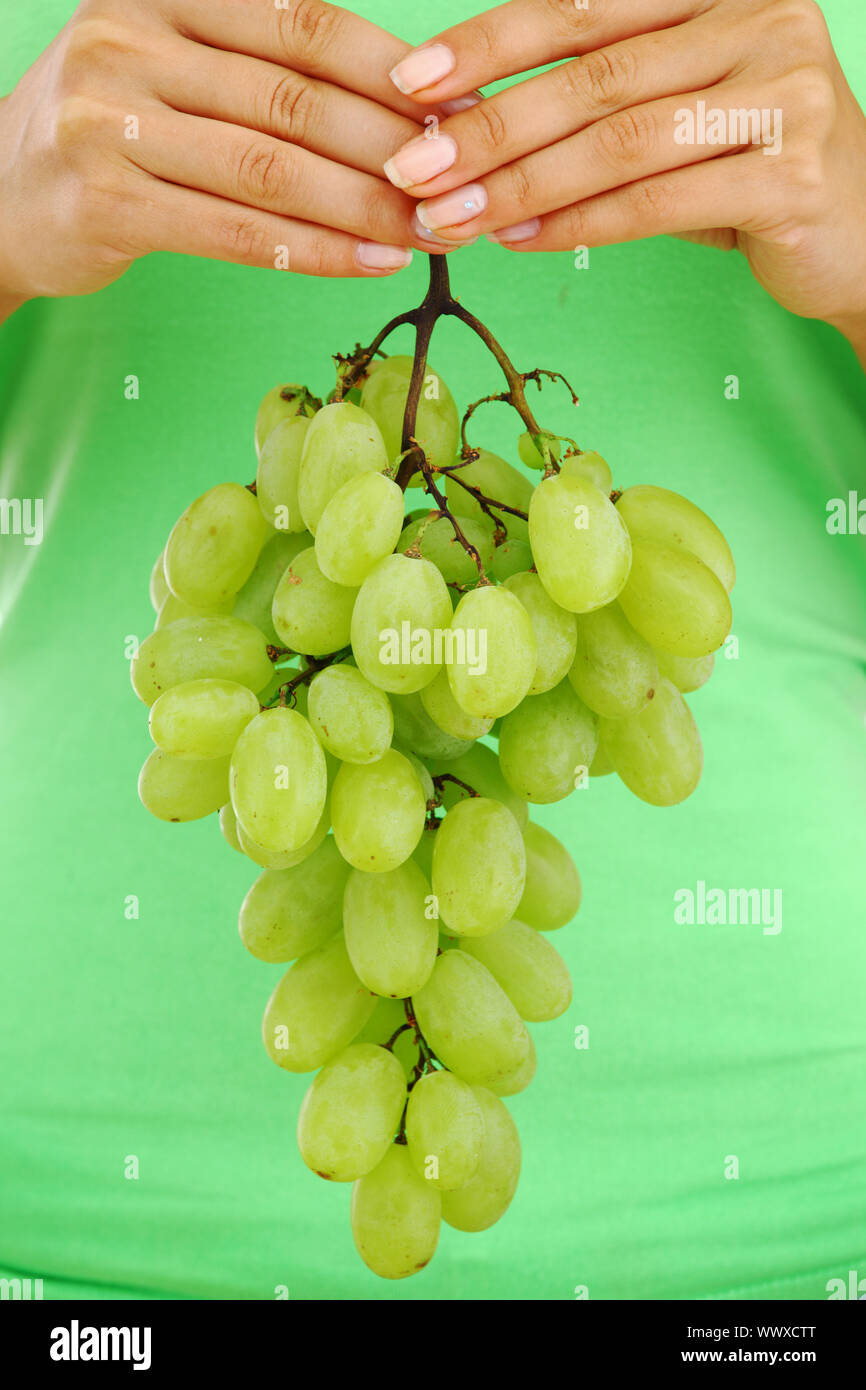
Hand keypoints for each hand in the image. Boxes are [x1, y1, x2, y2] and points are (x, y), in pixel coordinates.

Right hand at [0, 0, 469, 310]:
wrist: (6, 194)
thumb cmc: (119, 130)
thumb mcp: (176, 60)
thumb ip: (263, 62)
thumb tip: (407, 94)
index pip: (301, 23)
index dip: (388, 69)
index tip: (457, 111)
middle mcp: (130, 39)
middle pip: (294, 97)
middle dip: (391, 147)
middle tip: (459, 185)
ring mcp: (110, 120)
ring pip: (270, 168)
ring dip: (364, 207)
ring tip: (429, 233)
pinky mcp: (106, 202)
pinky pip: (235, 232)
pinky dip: (314, 251)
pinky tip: (373, 263)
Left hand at [383, 0, 865, 353]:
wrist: (859, 234)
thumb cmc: (747, 169)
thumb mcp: (674, 114)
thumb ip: (595, 102)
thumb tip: (463, 124)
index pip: (582, 5)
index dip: (490, 43)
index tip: (411, 83)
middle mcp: (760, 19)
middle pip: (595, 74)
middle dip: (490, 125)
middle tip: (414, 168)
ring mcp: (785, 93)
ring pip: (623, 141)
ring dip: (523, 184)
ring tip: (453, 217)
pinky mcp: (793, 174)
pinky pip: (660, 202)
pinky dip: (580, 225)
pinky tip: (520, 241)